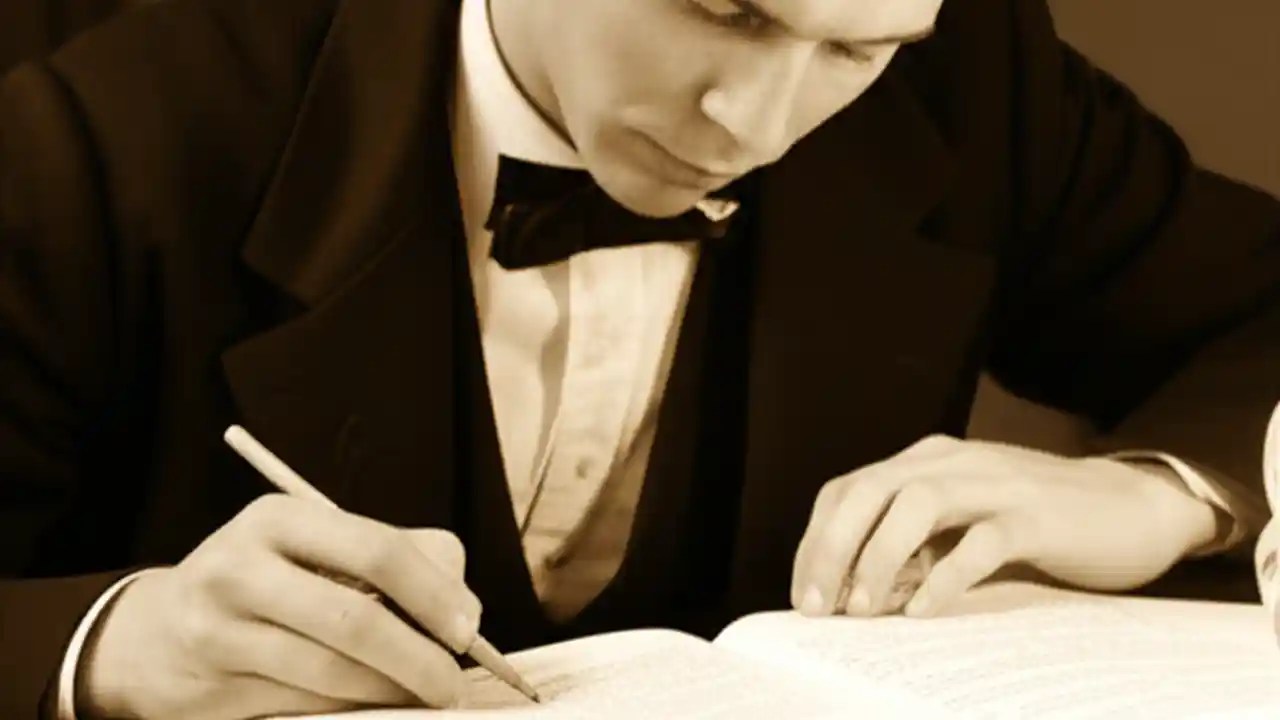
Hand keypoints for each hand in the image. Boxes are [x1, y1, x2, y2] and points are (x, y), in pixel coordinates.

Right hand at [79, 494, 481, 719]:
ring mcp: (220, 630)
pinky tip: (373, 704)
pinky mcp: (213, 686)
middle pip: (356, 618)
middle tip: (453, 682)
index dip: (434, 593)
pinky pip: (305, 704)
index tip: (468, 628)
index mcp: (281, 518)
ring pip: (333, 672)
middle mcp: (242, 567)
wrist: (155, 634)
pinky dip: (353, 708)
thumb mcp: (318, 547)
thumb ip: (398, 559)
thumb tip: (464, 606)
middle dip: (419, 657)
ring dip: (391, 691)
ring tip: (421, 695)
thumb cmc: (266, 583)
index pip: (378, 550)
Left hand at [791, 435, 1218, 618]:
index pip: (848, 489)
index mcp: (928, 461)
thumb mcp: (963, 524)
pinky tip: (923, 610)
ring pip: (917, 503)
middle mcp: (955, 462)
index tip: (803, 593)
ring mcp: (998, 484)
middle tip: (817, 606)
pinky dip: (945, 576)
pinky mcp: (1039, 516)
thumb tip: (853, 595)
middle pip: (870, 490)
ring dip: (879, 556)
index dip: (816, 539)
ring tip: (862, 608)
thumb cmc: (1038, 525)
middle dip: (831, 548)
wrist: (1136, 508)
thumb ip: (915, 545)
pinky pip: (982, 540)